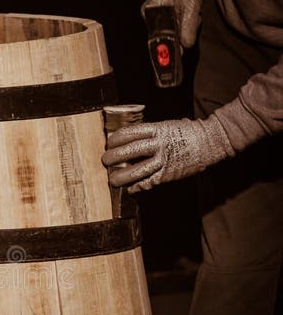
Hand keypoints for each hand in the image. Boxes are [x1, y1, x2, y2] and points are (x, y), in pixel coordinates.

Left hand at [102, 115, 234, 192]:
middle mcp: (159, 145)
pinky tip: (130, 189)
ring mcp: (163, 161)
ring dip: (121, 177)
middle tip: (105, 161)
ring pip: (136, 171)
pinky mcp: (168, 175)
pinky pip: (148, 183)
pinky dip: (137, 187)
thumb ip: (149, 133)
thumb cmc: (186, 133)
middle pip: (129, 151)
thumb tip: (128, 140)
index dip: (116, 139)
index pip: (130, 133)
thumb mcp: (166, 126)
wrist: (209, 142)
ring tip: (112, 180)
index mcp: (157, 130)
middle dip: (114, 157)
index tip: (109, 142)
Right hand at [143, 0, 204, 47]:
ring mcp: (155, 11)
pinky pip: (173, 22)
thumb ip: (188, 29)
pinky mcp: (162, 10)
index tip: (178, 55)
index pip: (158, 38)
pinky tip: (189, 10)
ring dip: (184, 26)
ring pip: (171, 29)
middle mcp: (150, 13)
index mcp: (152, 12)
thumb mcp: (191, 7)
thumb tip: (185, 47)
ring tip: (192, 11)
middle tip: (193, 20)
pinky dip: (183, 20)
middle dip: (181, 33)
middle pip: (165, 35)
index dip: (169, 47)